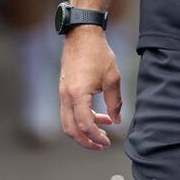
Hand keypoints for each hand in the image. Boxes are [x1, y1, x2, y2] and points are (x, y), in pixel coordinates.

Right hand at [59, 26, 121, 150]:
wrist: (82, 34)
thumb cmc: (98, 54)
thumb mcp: (113, 78)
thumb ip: (115, 102)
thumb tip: (116, 121)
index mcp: (78, 95)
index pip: (85, 124)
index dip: (96, 136)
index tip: (108, 141)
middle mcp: (66, 96)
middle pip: (70, 129)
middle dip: (85, 141)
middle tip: (101, 146)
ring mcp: (62, 93)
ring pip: (68, 122)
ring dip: (83, 130)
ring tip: (102, 131)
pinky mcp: (64, 89)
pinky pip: (69, 111)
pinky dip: (81, 118)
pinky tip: (99, 115)